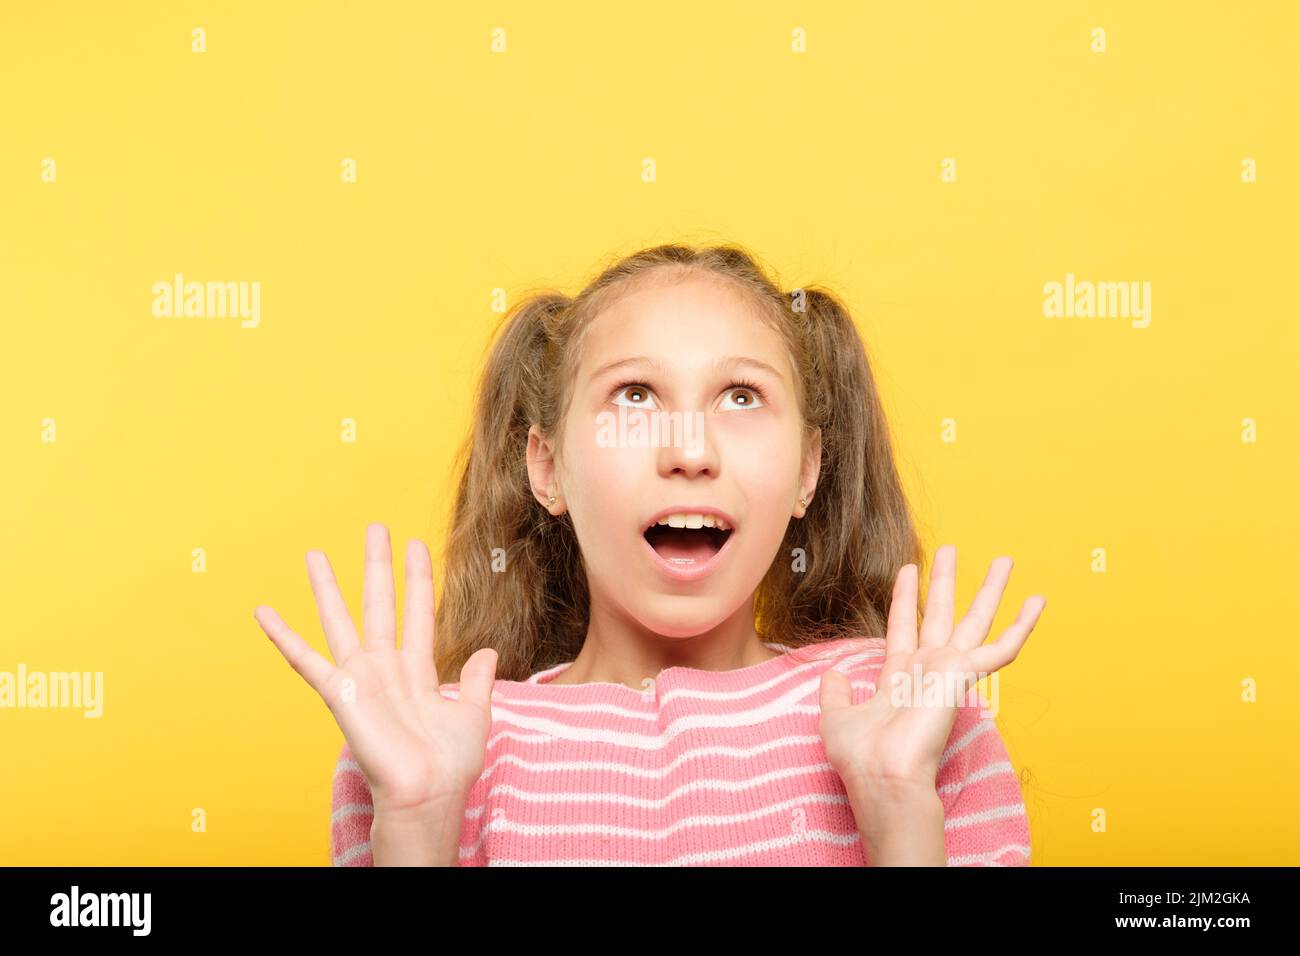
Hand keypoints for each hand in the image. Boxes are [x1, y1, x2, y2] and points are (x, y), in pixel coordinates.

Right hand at [254, 523, 497, 815]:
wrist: (430, 795)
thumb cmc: (450, 765)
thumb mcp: (474, 713)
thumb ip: (476, 680)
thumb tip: (487, 652)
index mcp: (417, 670)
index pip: (418, 611)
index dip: (418, 578)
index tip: (416, 543)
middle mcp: (385, 668)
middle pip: (380, 604)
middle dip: (378, 566)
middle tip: (376, 527)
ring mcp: (360, 679)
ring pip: (340, 621)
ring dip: (328, 588)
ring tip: (314, 554)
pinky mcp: (340, 694)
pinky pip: (305, 660)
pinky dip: (283, 637)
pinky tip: (263, 613)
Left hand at [818, 544, 1044, 793]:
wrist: (883, 774)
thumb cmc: (861, 755)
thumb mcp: (836, 717)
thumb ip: (835, 693)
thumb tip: (830, 673)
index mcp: (899, 677)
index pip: (904, 626)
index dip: (905, 597)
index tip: (909, 568)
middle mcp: (927, 670)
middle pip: (941, 614)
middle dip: (947, 581)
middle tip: (952, 549)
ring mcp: (949, 671)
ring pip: (975, 621)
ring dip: (989, 589)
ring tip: (1004, 560)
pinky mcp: (965, 676)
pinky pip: (1002, 647)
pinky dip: (1022, 624)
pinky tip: (1037, 601)